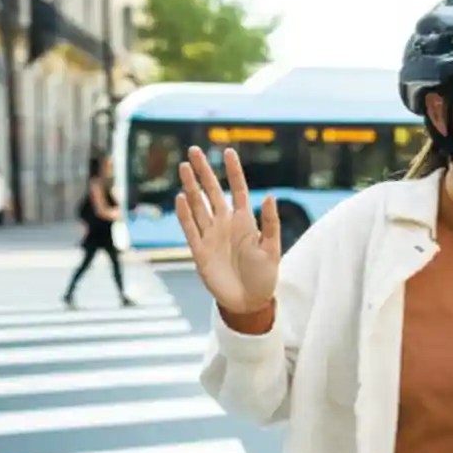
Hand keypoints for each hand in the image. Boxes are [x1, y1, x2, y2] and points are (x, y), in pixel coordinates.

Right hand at [174, 146, 280, 313]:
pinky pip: (190, 228)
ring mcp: (211, 236)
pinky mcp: (200, 251)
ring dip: (191, 187)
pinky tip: (180, 197)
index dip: (233, 171)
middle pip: (213, 192)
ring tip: (184, 167)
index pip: (238, 189)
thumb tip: (270, 196)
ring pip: (198, 206)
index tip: (227, 151)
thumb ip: (270, 223)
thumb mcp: (271, 249)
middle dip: (204, 172)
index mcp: (245, 221)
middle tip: (194, 150)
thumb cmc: (265, 276)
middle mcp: (226, 224)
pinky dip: (185, 214)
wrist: (248, 302)